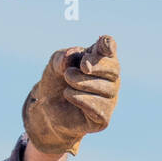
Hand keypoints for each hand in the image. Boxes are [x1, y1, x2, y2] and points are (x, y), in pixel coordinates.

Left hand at [21, 35, 120, 156]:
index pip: (110, 49)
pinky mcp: (103, 118)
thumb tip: (70, 56)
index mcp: (100, 61)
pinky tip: (69, 95)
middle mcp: (110, 80)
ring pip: (107, 88)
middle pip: (114, 68)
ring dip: (82, 82)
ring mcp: (109, 99)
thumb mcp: (54, 66)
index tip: (102, 42)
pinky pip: (99, 106)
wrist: (47, 108)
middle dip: (97, 65)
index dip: (109, 45)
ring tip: (67, 80)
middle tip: (79, 67)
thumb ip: (61, 58)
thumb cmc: (56, 82)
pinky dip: (80, 98)